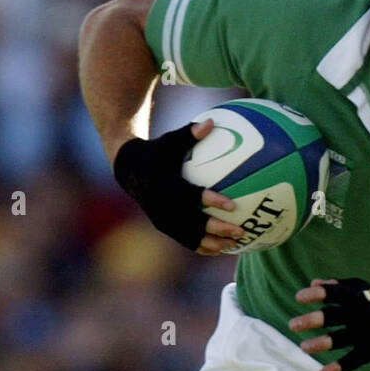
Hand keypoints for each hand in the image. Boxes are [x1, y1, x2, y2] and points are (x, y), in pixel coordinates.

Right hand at [113, 120, 247, 255]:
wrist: (128, 170)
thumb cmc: (156, 151)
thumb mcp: (170, 140)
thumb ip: (190, 133)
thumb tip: (212, 122)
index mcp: (165, 186)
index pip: (191, 196)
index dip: (211, 201)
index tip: (232, 205)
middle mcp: (162, 207)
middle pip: (193, 224)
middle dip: (218, 230)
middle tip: (241, 231)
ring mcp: (162, 220)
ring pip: (190, 237)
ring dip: (214, 243)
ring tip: (236, 244)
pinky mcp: (164, 227)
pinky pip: (185, 240)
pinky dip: (203, 246)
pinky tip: (222, 248)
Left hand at [289, 278, 369, 370]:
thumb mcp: (364, 289)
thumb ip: (339, 285)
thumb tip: (313, 283)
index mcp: (358, 296)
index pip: (336, 292)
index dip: (317, 294)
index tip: (299, 298)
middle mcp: (362, 314)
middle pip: (335, 316)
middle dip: (313, 320)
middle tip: (292, 325)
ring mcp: (367, 334)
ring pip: (341, 339)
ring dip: (321, 344)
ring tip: (304, 348)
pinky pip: (353, 361)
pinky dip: (337, 368)